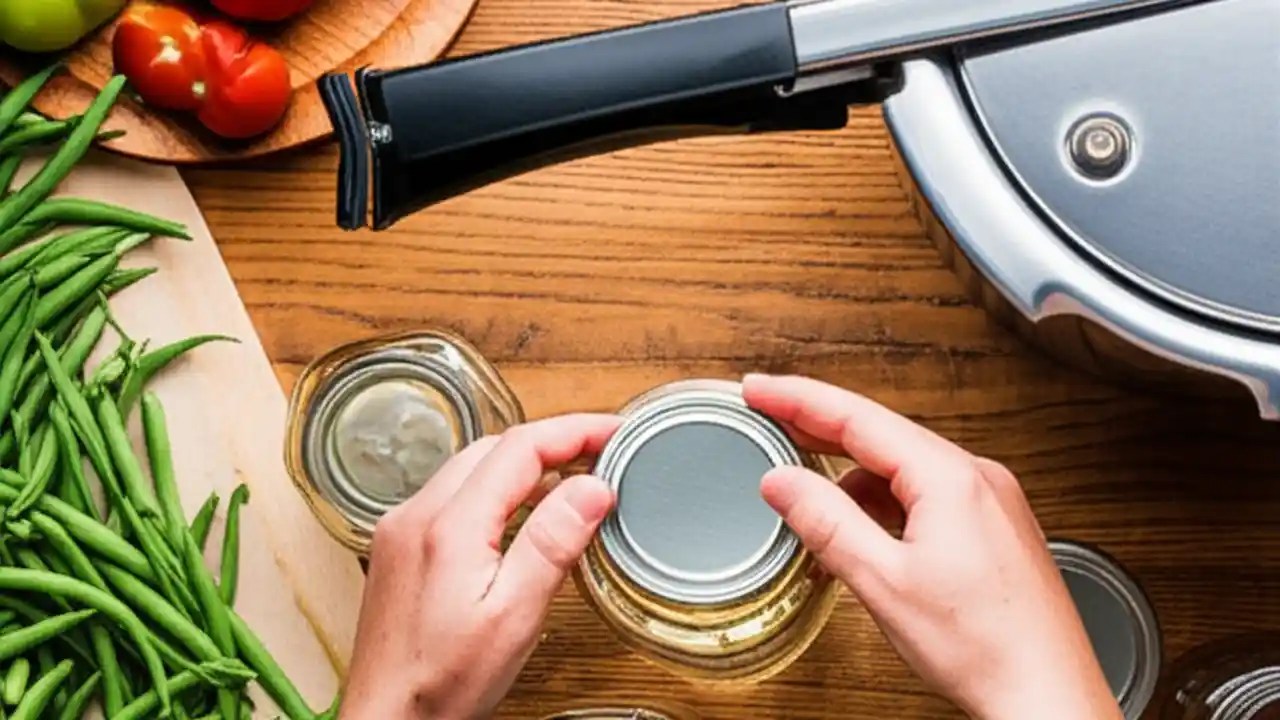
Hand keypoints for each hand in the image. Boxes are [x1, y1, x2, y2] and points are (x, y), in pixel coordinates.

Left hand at [340, 414, 621, 719]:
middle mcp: (417, 514)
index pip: (520, 447)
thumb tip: (593, 487)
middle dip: (551, 442)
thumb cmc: (443, 683)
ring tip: (571, 479)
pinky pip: (451, 495)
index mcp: (449, 525)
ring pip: (470, 469)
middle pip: (493, 448)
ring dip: (522, 464)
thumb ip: (553, 543)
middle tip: (601, 452)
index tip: (614, 431)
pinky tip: (519, 515)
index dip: (574, 431)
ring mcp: (401, 529)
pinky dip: (494, 489)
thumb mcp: (515, 616)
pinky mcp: (397, 548)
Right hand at [743, 375, 1119, 719]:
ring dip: (853, 480)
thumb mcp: (883, 583)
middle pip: (882, 435)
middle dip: (820, 430)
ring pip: (905, 469)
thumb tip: (781, 482)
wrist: (1048, 697)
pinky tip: (863, 534)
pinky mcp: (996, 529)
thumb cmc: (986, 648)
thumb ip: (826, 523)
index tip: (759, 390)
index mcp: (951, 478)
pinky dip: (886, 506)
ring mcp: (992, 502)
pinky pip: (928, 496)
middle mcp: (978, 478)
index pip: (857, 417)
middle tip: (770, 421)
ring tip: (811, 505)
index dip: (799, 399)